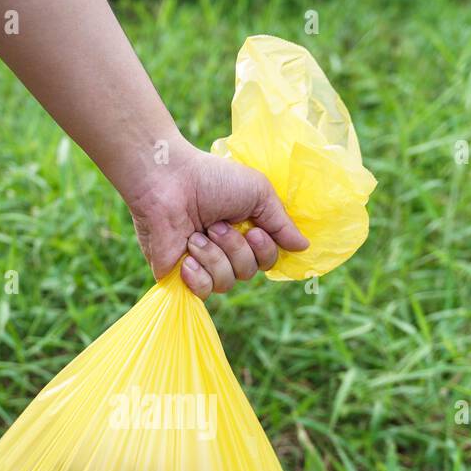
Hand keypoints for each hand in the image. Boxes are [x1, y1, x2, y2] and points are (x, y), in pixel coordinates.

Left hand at [122, 142, 308, 298]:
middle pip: (248, 273)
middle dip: (235, 249)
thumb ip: (281, 222)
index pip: (267, 260)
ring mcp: (200, 264)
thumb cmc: (210, 179)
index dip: (265, 252)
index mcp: (243, 231)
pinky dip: (198, 274)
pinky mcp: (178, 275)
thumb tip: (304, 247)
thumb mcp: (258, 193)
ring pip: (226, 283)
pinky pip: (203, 292)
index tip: (253, 231)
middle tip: (215, 225)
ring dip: (214, 257)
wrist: (166, 181)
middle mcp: (223, 250)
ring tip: (195, 235)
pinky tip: (186, 256)